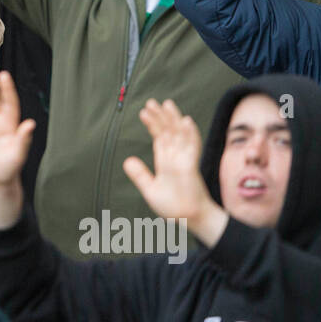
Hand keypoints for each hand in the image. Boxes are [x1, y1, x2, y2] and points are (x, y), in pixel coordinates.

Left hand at [122, 99, 226, 244]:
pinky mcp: (191, 166)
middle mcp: (176, 157)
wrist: (188, 219)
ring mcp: (184, 160)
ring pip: (180, 134)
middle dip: (161, 117)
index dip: (153, 124)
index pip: (159, 137)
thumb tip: (127, 160)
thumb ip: (140, 175)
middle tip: (152, 102)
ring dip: (174, 119)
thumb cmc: (173, 206)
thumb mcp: (150, 189)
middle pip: (169, 132)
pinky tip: (186, 121)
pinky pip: (192, 147)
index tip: (144, 112)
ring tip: (166, 104)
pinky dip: (190, 134)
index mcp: (166, 161)